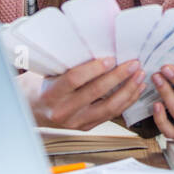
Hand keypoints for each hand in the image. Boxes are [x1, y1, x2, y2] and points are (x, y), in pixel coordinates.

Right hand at [27, 57, 143, 129]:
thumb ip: (70, 64)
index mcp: (51, 94)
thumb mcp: (50, 72)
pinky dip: (126, 101)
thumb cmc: (43, 86)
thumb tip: (99, 46)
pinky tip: (136, 89)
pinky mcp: (87, 127)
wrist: (33, 110)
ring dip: (128, 90)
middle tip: (133, 63)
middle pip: (96, 92)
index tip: (110, 58)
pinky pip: (111, 114)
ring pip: (109, 107)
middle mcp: (63, 111)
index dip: (94, 69)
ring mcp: (76, 122)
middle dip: (118, 77)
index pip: (74, 79)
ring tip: (139, 75)